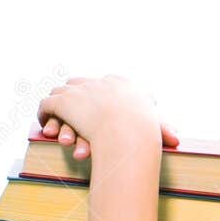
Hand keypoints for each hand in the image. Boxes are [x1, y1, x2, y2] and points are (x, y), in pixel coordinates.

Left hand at [36, 74, 178, 160]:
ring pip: (61, 93)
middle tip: (69, 111)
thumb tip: (175, 138)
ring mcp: (80, 89)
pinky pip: (48, 103)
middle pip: (79, 83)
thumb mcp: (156, 126)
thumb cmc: (145, 133)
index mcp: (120, 83)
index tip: (92, 108)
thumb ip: (162, 128)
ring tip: (54, 121)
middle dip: (73, 98)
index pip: (102, 84)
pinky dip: (44, 112)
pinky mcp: (63, 101)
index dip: (95, 96)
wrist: (128, 131)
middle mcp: (98, 81)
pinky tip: (44, 122)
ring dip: (58, 109)